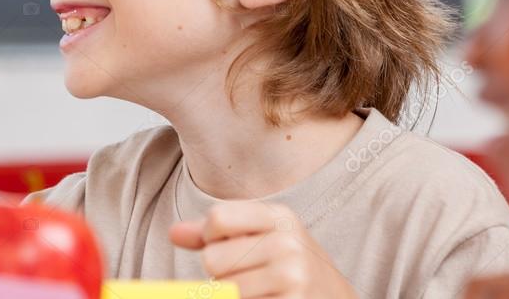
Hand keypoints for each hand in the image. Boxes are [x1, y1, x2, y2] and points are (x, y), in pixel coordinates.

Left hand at [170, 201, 356, 298]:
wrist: (335, 297)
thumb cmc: (287, 266)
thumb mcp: (258, 238)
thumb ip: (216, 233)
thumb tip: (174, 233)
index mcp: (279, 217)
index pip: (217, 219)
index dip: (210, 238)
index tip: (227, 246)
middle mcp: (288, 242)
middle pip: (214, 259)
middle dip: (222, 273)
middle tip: (249, 276)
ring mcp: (293, 276)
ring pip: (225, 289)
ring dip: (233, 295)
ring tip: (259, 291)